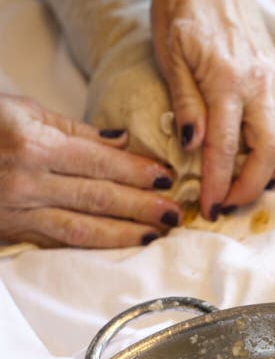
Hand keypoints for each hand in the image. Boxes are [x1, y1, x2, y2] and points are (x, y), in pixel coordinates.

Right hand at [0, 94, 182, 247]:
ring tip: (157, 234)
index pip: (99, 161)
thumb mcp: (19, 112)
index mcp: (31, 142)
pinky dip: (96, 246)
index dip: (137, 171)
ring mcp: (19, 210)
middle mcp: (26, 179)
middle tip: (175, 213)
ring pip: (83, 227)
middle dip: (142, 206)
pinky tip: (121, 246)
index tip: (167, 177)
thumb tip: (122, 140)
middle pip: (98, 197)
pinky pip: (63, 242)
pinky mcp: (14, 232)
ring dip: (126, 233)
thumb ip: (74, 129)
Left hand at [150, 0, 274, 219]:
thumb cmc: (184, 13)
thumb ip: (186, 104)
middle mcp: (261, 83)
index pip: (225, 146)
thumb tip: (195, 146)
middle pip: (270, 152)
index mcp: (227, 79)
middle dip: (251, 187)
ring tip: (255, 183)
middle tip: (230, 203)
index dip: (217, 183)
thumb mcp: (171, 57)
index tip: (210, 207)